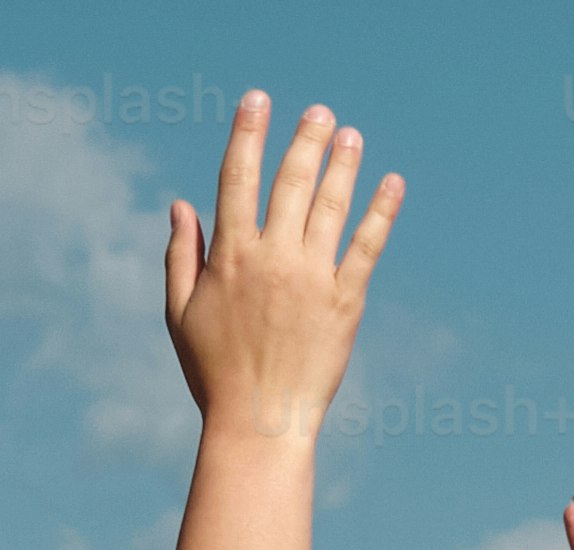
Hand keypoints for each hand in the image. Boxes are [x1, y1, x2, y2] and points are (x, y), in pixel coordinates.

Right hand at [161, 95, 395, 443]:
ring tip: (351, 135)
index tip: (258, 100)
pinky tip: (392, 183)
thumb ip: (180, 255)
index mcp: (230, 256)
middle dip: (305, 140)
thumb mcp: (180, 314)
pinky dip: (382, 212)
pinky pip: (367, 246)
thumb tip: (180, 204)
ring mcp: (311, 278)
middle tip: (320, 112)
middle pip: (291, 182)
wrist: (259, 424)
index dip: (248, 133)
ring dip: (343, 165)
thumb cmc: (214, 372)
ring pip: (331, 205)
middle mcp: (272, 258)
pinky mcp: (345, 302)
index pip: (237, 178)